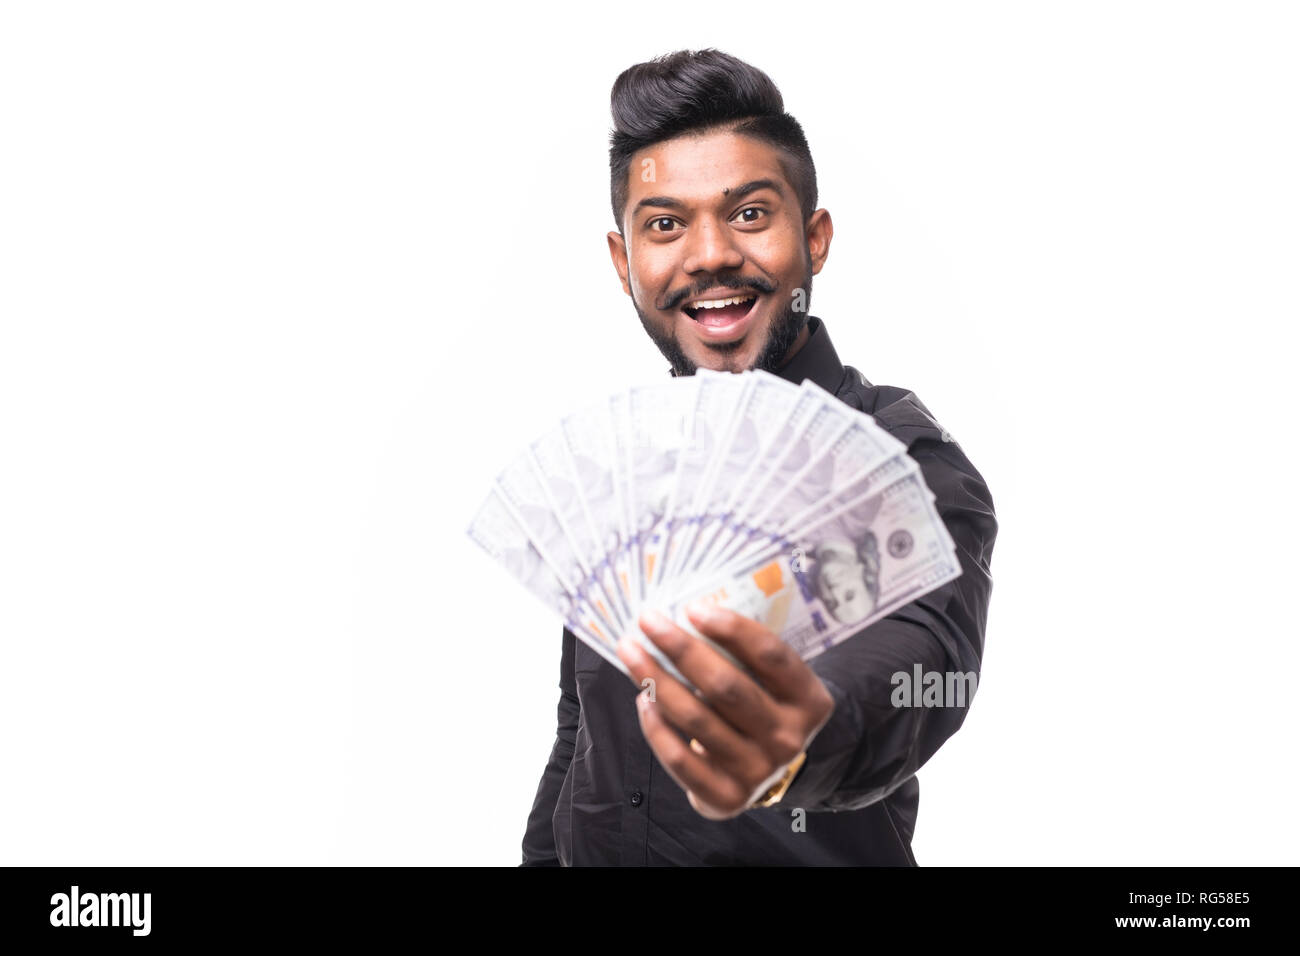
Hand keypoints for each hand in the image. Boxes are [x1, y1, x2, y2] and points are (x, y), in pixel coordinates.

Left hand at [615, 601, 834, 819]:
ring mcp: (758, 771)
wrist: (770, 772)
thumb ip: (745, 654)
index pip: (771, 656)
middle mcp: (788, 737)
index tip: (693, 607)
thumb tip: (686, 613)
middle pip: (727, 686)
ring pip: (697, 720)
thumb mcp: (773, 682)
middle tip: (648, 621)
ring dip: (656, 680)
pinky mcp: (726, 797)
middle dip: (681, 649)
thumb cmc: (763, 709)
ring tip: (632, 652)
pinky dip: (656, 726)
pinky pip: (680, 759)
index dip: (732, 628)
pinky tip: (643, 698)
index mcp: (809, 699)